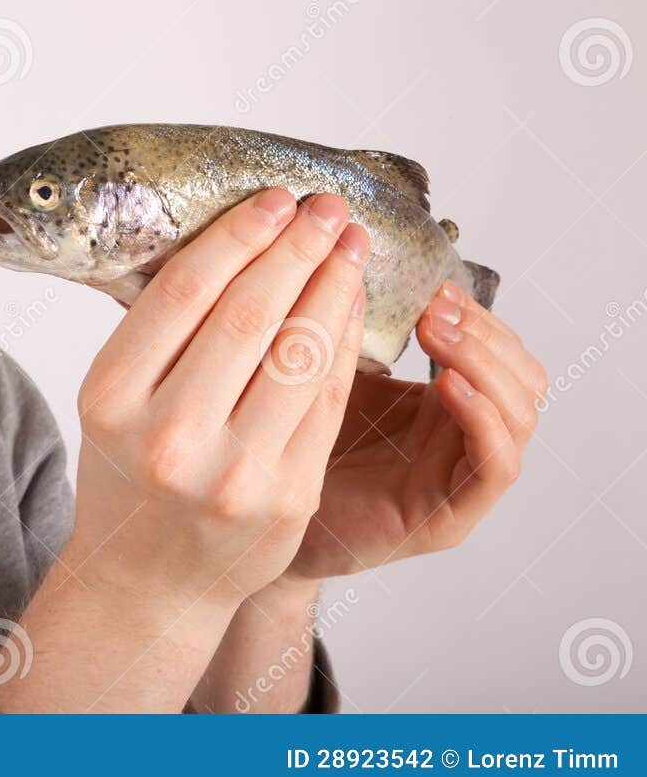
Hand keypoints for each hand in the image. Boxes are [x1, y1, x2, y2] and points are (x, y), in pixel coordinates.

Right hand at [67, 187, 370, 616]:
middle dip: (296, 249)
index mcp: (111, 399)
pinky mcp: (286, 497)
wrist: (148, 579)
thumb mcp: (114, 401)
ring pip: (298, 355)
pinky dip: (344, 343)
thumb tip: (229, 237)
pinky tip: (350, 305)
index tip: (273, 200)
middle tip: (325, 208)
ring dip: (332, 287)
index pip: (183, 295)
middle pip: (247, 316)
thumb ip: (156, 334)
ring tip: (349, 246)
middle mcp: (168, 436)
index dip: (237, 238)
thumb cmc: (130, 473)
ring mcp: (232, 472)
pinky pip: (326, 402)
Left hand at [274, 277, 547, 583]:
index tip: (435, 286)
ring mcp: (459, 482)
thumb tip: (349, 255)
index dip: (476, 315)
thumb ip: (351, 328)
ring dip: (485, 365)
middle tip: (437, 308)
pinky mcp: (446, 519)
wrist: (255, 521)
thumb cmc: (287, 444)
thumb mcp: (326, 371)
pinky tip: (448, 385)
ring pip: (519, 417)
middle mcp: (460, 441)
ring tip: (438, 334)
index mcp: (440, 404)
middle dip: (485, 333)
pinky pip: (495, 466)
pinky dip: (482, 419)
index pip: (499, 351)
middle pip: (522, 379)